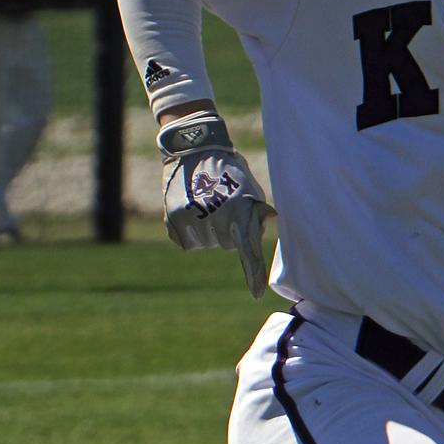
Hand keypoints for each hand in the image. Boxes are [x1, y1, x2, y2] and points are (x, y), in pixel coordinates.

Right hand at [161, 122, 273, 297]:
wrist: (193, 149)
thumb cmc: (228, 168)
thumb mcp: (249, 187)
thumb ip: (259, 211)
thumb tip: (269, 220)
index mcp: (238, 210)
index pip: (248, 250)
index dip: (253, 274)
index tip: (257, 294)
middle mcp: (215, 217)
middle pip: (227, 246)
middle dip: (228, 231)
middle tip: (222, 204)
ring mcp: (192, 220)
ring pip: (206, 244)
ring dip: (208, 230)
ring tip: (205, 203)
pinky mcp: (173, 220)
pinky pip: (187, 242)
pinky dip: (190, 231)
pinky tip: (191, 209)